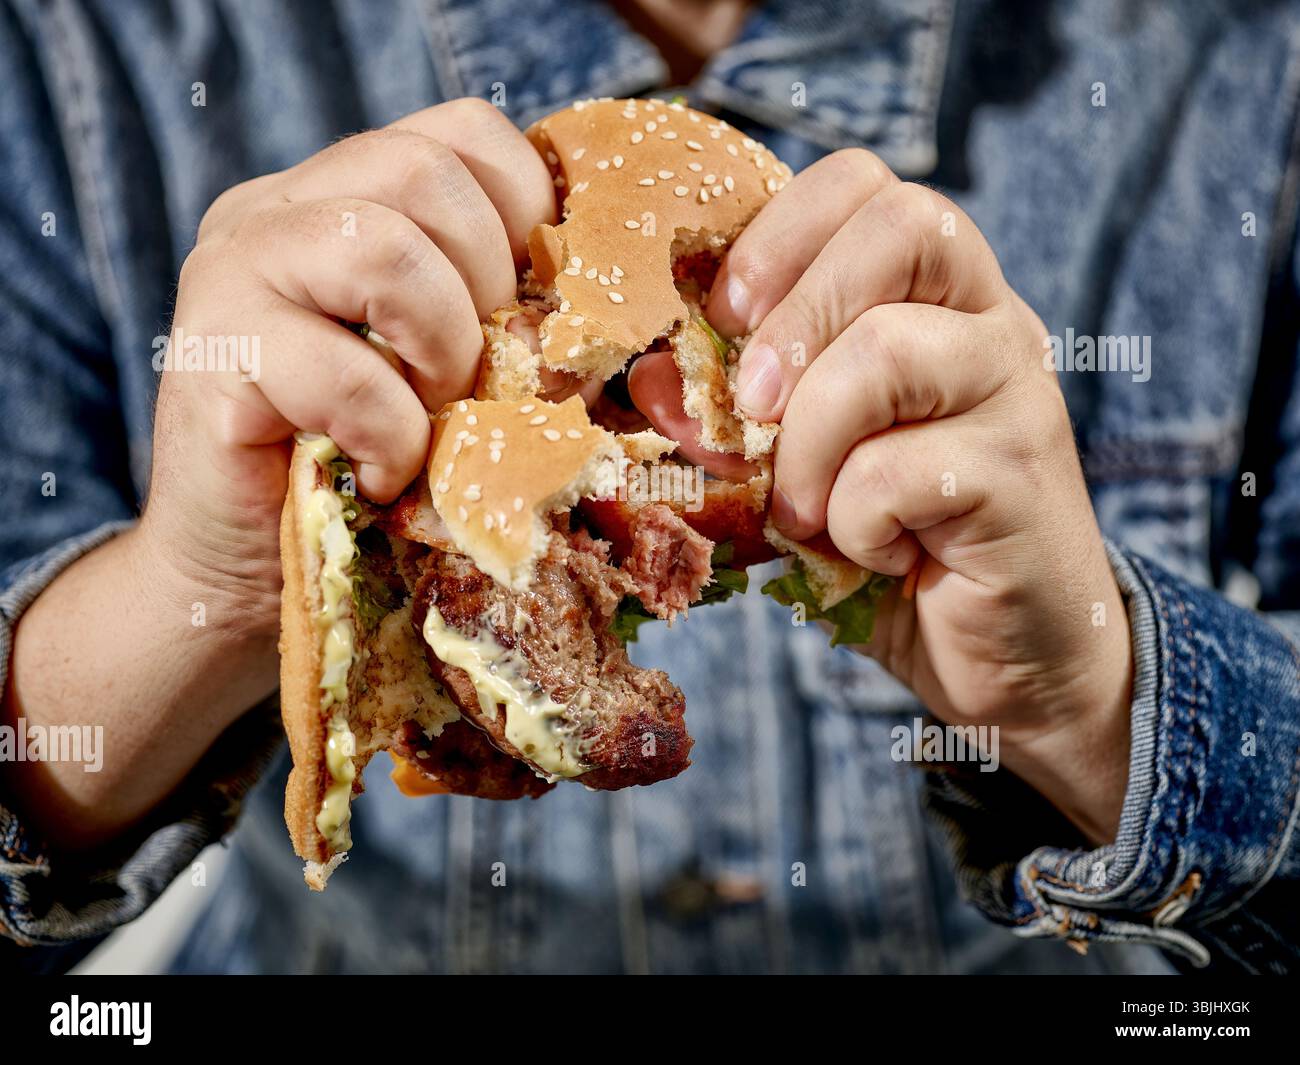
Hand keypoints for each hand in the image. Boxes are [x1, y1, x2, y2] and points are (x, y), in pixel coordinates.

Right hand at [146, 98, 555, 642]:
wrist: (241, 565)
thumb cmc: (361, 466)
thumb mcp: (440, 369)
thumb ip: (490, 314)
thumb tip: (595, 314)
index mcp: (342, 195)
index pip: (461, 133)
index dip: (528, 211)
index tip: (534, 305)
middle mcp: (277, 210)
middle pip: (424, 171)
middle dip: (489, 287)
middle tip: (478, 378)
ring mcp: (232, 274)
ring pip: (383, 248)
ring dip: (444, 351)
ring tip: (433, 420)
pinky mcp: (212, 359)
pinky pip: (344, 373)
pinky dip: (392, 437)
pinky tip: (382, 476)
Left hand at [707, 151, 1132, 843]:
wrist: (1009, 656)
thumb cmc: (894, 544)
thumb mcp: (804, 464)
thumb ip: (744, 416)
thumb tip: (653, 378)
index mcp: (934, 298)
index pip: (870, 186)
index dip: (781, 230)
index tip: (723, 313)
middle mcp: (990, 322)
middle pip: (907, 222)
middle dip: (797, 310)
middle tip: (750, 404)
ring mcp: (1016, 394)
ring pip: (890, 350)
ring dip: (810, 440)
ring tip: (806, 509)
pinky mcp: (1021, 478)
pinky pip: (900, 470)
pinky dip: (855, 522)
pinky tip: (876, 554)